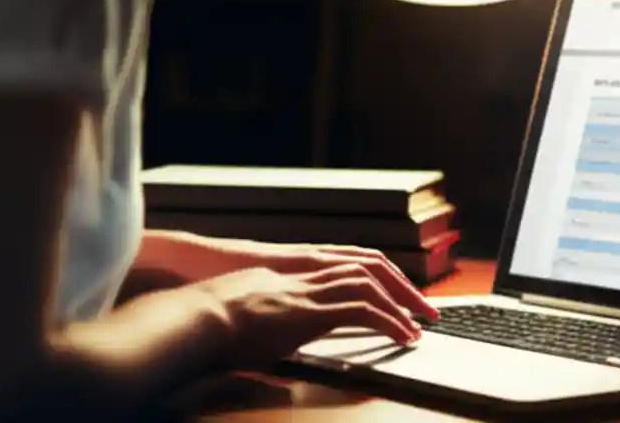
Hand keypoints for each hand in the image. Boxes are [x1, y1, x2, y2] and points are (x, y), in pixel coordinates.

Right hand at [196, 265, 423, 369]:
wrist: (195, 315)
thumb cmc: (211, 321)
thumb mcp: (247, 317)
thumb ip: (268, 327)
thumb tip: (273, 353)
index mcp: (294, 275)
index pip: (346, 266)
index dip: (375, 279)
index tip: (395, 295)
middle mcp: (306, 275)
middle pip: (368, 266)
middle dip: (400, 286)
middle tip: (425, 307)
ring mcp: (309, 290)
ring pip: (370, 283)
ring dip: (401, 302)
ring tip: (421, 323)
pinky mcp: (311, 311)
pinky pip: (361, 310)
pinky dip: (388, 321)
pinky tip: (402, 335)